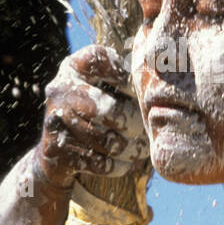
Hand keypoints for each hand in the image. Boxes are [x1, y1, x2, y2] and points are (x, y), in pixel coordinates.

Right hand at [38, 45, 148, 188]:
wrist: (56, 154)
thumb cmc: (94, 112)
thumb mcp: (103, 85)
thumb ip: (127, 75)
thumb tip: (167, 70)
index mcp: (73, 67)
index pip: (99, 59)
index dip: (125, 75)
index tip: (139, 91)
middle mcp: (60, 90)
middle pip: (107, 108)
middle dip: (134, 122)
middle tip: (146, 129)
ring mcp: (56, 122)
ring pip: (108, 141)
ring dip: (132, 149)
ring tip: (142, 149)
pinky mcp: (58, 153)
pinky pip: (100, 163)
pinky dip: (120, 165)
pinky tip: (128, 162)